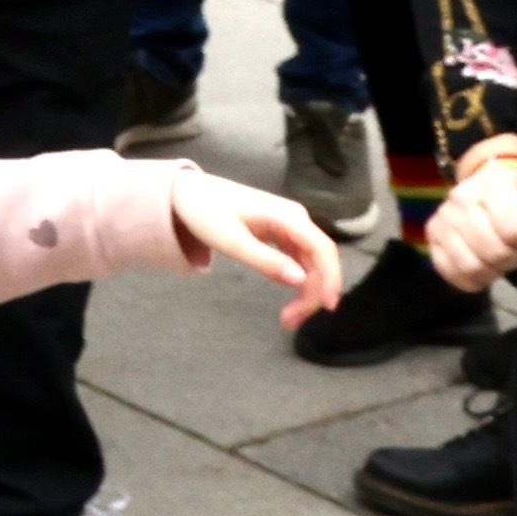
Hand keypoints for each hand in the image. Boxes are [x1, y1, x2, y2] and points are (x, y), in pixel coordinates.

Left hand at [162, 170, 349, 324]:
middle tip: (291, 322)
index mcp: (288, 216)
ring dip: (306, 290)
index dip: (330, 278)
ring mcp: (289, 225)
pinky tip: (290, 297)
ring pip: (311, 262)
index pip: (322, 249)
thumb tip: (300, 280)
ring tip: (288, 318)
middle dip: (313, 292)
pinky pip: (299, 259)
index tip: (327, 308)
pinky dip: (298, 280)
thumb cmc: (205, 212)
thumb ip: (266, 261)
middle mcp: (295, 218)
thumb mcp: (232, 241)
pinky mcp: (280, 232)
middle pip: (320, 259)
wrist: (186, 192)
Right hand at [421, 140, 516, 292]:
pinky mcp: (432, 237)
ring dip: (493, 270)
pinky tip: (483, 267)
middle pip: (493, 251)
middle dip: (514, 258)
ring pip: (471, 266)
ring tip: (500, 259)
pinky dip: (472, 279)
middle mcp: (462, 198)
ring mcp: (443, 218)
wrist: (489, 183)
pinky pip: (451, 272)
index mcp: (495, 184)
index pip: (514, 229)